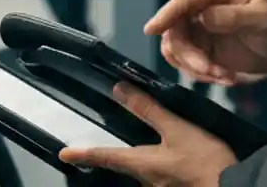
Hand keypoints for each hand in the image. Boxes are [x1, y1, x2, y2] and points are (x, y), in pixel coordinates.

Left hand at [60, 83, 236, 185]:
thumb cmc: (203, 160)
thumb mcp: (177, 129)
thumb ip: (149, 110)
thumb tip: (118, 90)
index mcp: (142, 165)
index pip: (106, 156)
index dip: (83, 153)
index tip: (63, 153)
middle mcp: (147, 181)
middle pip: (126, 166)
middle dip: (119, 156)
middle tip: (110, 145)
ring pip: (146, 172)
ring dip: (146, 160)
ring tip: (155, 146)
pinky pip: (163, 177)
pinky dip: (163, 166)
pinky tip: (177, 159)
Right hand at [144, 0, 266, 86]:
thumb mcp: (264, 19)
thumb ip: (236, 17)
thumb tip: (204, 17)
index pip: (184, 0)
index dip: (166, 14)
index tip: (151, 29)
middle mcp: (203, 7)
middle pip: (174, 29)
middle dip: (188, 54)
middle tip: (210, 70)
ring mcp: (200, 29)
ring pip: (177, 49)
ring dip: (195, 68)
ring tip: (224, 76)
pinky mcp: (201, 50)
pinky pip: (187, 64)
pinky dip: (202, 75)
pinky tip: (226, 78)